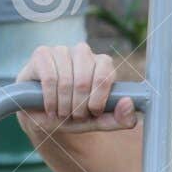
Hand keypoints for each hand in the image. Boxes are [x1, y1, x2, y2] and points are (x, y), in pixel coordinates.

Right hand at [14, 42, 138, 135]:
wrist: (42, 114)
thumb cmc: (74, 114)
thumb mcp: (98, 121)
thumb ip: (120, 118)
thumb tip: (129, 103)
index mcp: (103, 63)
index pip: (105, 76)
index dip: (98, 99)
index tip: (93, 113)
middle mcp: (83, 52)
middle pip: (84, 81)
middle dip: (79, 106)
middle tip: (75, 117)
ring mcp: (62, 50)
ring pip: (66, 80)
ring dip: (64, 105)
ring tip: (62, 114)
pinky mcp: (42, 54)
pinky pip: (49, 77)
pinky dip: (50, 99)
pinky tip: (50, 109)